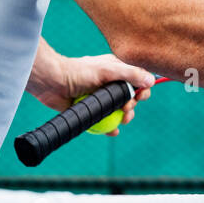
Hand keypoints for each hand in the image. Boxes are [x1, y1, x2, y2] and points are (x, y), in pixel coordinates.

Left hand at [26, 52, 154, 135]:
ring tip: (121, 121)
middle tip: (126, 109)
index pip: (137, 80)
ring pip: (118, 111)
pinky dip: (109, 128)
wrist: (52, 82)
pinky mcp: (89, 110)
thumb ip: (130, 74)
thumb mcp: (108, 70)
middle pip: (130, 98)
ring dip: (124, 118)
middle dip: (132, 106)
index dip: (143, 90)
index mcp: (116, 71)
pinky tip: (113, 132)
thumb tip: (151, 81)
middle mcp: (110, 84)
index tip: (140, 97)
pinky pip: (103, 121)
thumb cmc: (79, 71)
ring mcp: (100, 98)